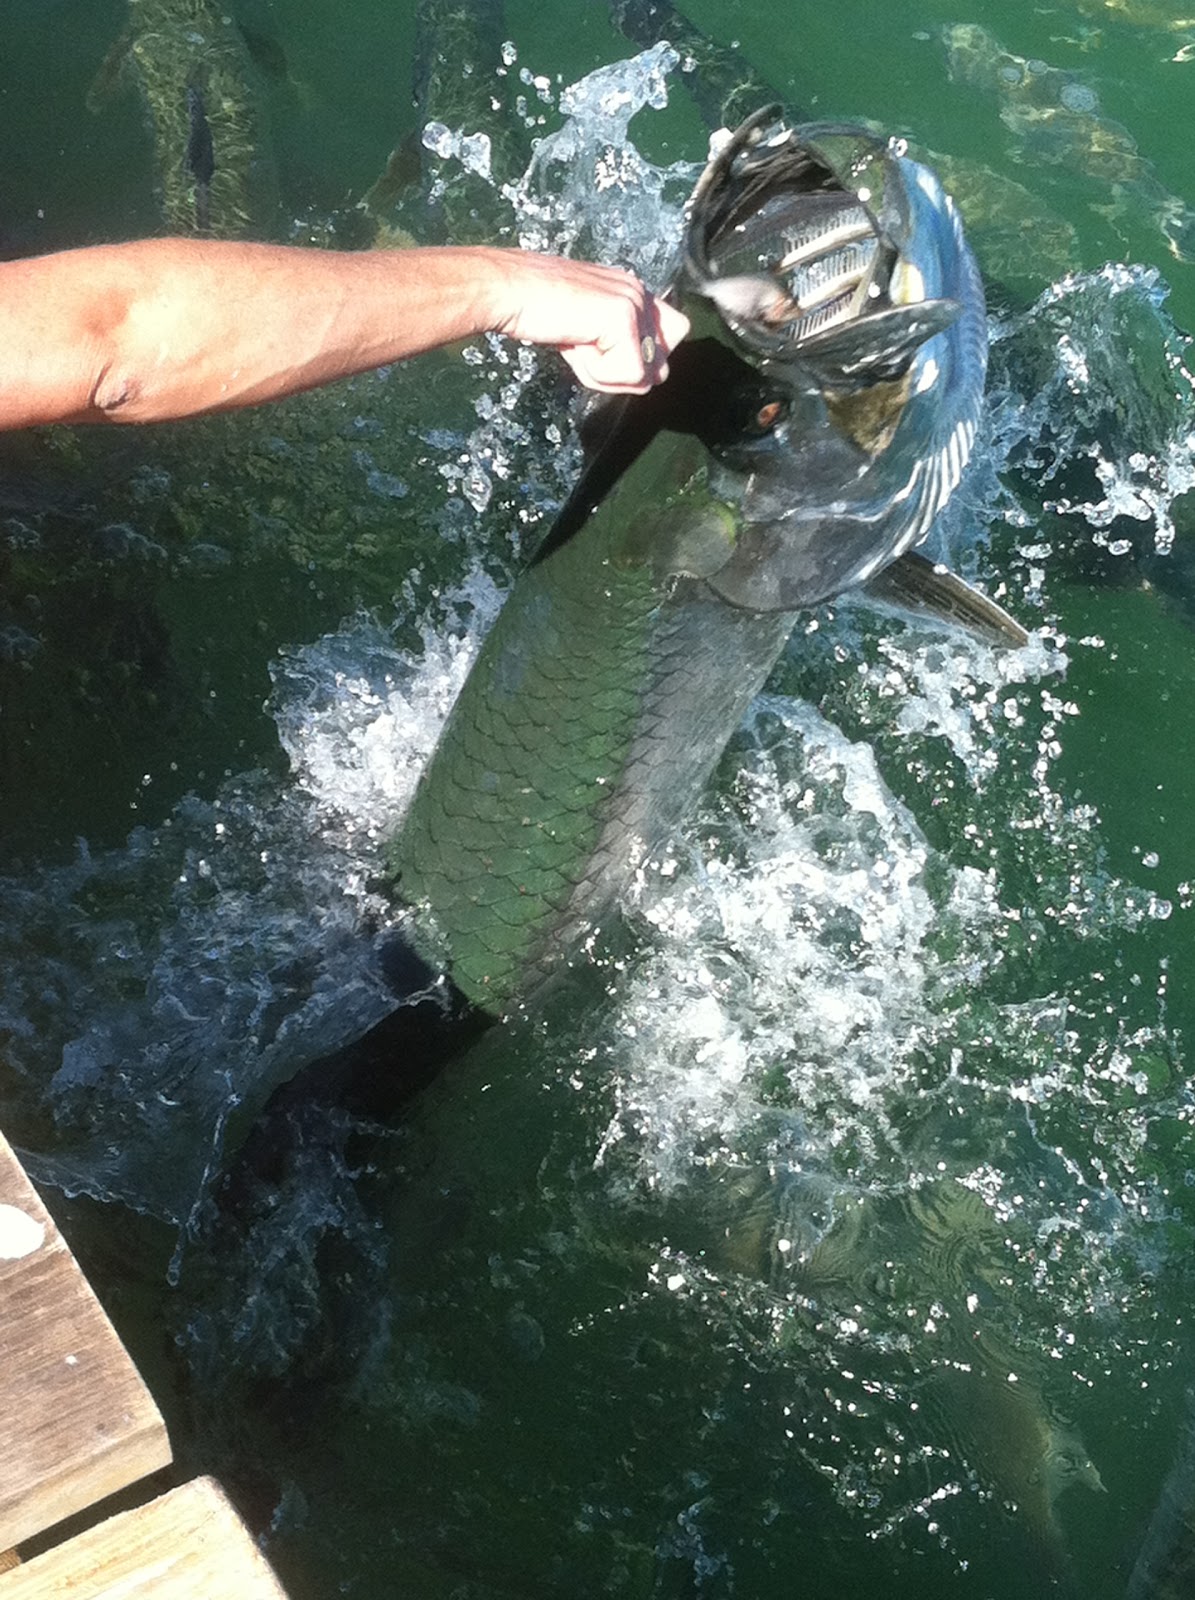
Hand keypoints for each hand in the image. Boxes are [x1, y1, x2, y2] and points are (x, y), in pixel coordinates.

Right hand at [485, 251, 689, 392]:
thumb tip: (648, 378)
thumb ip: (617, 345)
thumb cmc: (533, 308)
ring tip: (577, 342)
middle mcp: (640, 293)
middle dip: (622, 374)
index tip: (596, 346)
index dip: (638, 362)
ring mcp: (635, 304)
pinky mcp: (623, 318)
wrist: (506, 290)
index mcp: (632, 292)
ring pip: (643, 376)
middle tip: (585, 348)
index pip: (670, 340)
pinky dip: (597, 372)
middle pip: (659, 367)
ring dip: (605, 373)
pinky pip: (627, 374)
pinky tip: (575, 343)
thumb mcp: (584, 328)